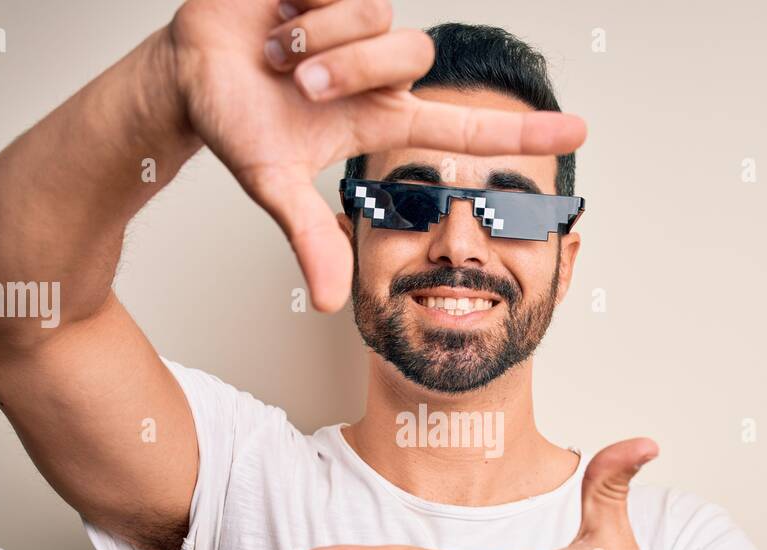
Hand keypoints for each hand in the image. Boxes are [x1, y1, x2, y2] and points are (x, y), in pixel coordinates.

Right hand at [169, 0, 587, 311]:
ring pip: (381, 19)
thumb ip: (310, 236)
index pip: (468, 128)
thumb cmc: (235, 120)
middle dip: (350, 72)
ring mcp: (366, 23)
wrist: (187, 67)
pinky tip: (281, 9)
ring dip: (320, 41)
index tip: (579, 131)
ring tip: (279, 51)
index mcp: (382, 118)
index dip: (522, 132)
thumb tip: (334, 301)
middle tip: (299, 86)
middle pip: (414, 58)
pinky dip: (305, 4)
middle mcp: (385, 71)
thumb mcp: (272, 181)